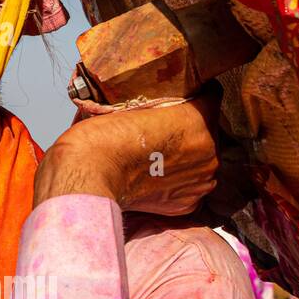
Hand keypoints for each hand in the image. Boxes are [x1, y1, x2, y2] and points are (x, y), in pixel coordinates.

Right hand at [34, 95, 218, 214]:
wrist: (87, 178)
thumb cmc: (101, 139)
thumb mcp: (126, 105)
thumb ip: (153, 104)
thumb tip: (147, 100)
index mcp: (198, 118)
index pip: (212, 95)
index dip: (194, 94)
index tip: (179, 97)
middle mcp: (208, 150)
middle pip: (209, 130)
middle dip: (190, 129)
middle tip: (160, 131)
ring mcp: (200, 180)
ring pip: (202, 160)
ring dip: (187, 157)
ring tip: (157, 156)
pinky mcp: (187, 204)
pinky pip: (190, 186)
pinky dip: (176, 182)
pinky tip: (155, 177)